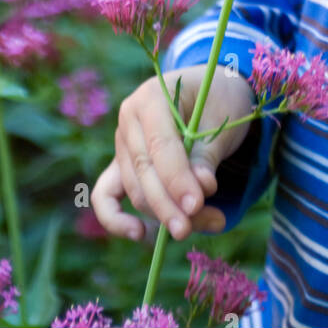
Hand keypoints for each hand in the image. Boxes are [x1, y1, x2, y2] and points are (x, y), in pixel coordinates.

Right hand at [91, 63, 255, 241]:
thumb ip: (206, 157)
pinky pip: (106, 196)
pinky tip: (138, 234)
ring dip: (167, 214)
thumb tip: (198, 193)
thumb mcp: (221, 122)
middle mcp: (128, 120)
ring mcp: (122, 144)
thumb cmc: (219, 101)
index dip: (177, 179)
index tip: (196, 204)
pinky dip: (116, 219)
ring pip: (136, 191)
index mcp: (151, 97)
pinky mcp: (122, 165)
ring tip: (213, 220)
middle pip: (143, 173)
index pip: (159, 146)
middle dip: (169, 205)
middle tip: (193, 228)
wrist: (212, 92)